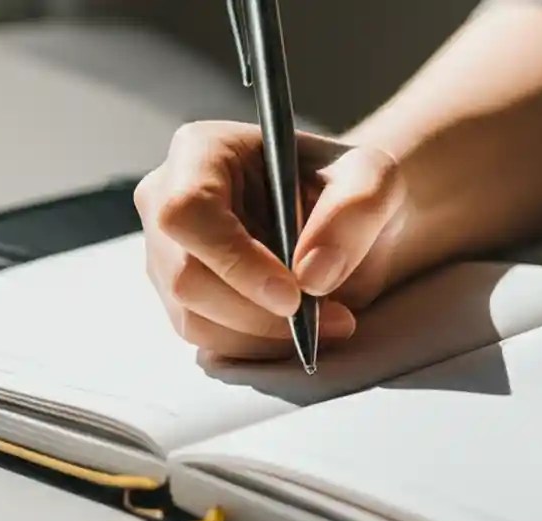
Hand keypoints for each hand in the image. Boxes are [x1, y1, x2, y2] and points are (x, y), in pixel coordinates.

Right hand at [134, 121, 406, 358]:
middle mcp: (166, 202)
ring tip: (329, 322)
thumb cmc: (348, 188)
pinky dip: (259, 347)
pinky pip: (208, 342)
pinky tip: (301, 330)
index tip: (293, 295)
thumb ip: (354, 213)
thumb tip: (312, 275)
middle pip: (186, 276)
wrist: (344, 222)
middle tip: (331, 318)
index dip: (234, 259)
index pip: (188, 211)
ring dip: (265, 336)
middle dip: (259, 312)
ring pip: (195, 318)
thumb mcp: (374, 180)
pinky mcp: (182, 300)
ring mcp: (167, 256)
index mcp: (200, 152)